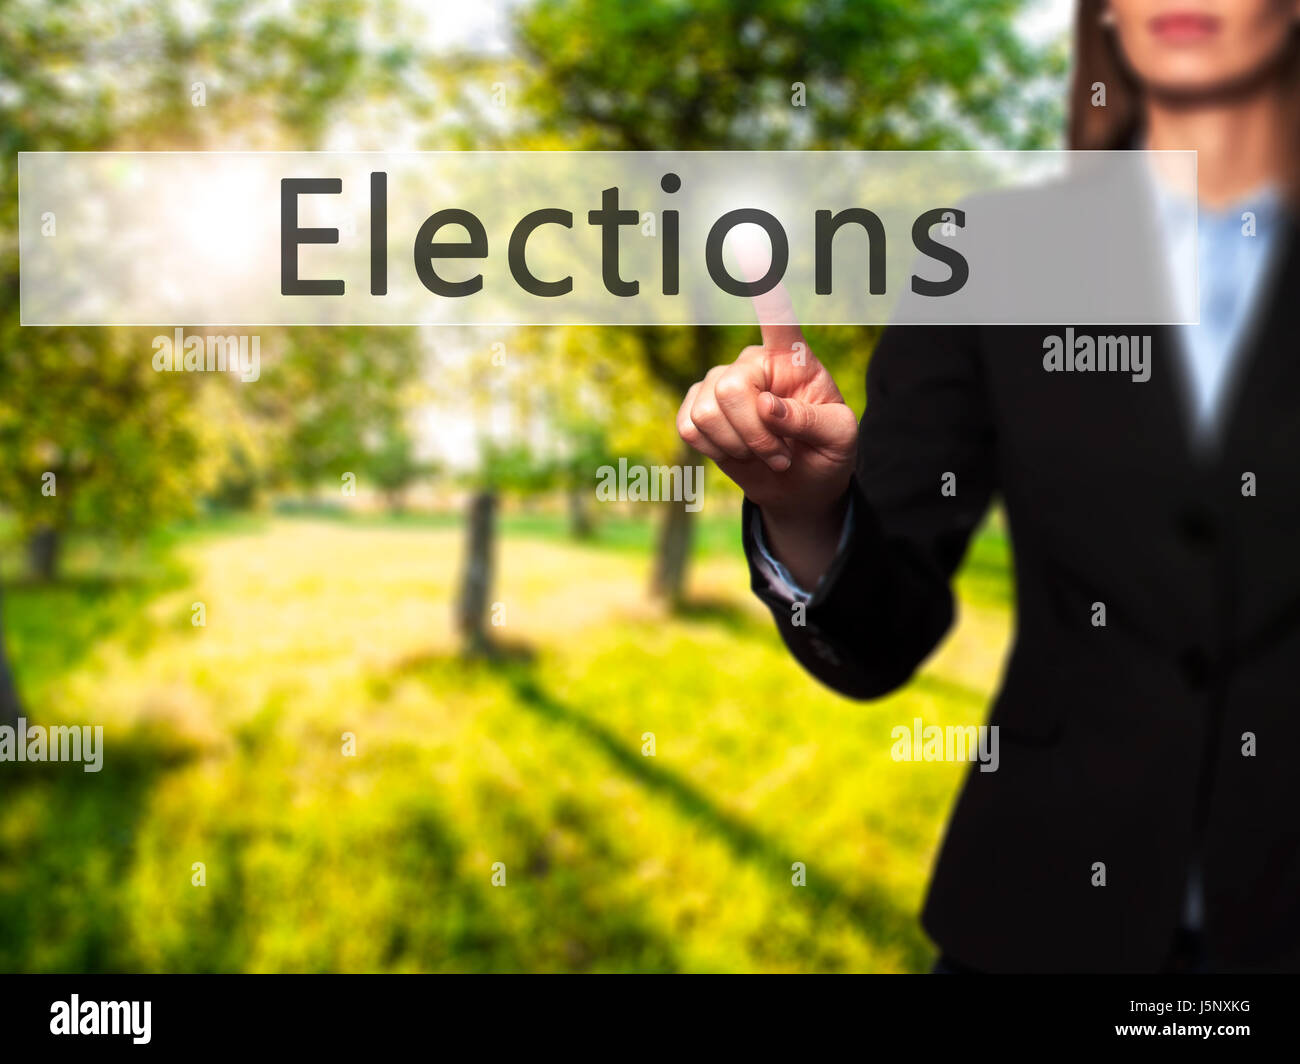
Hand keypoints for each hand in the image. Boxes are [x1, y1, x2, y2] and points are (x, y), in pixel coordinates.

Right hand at [676, 278, 857, 524]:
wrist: (798, 487)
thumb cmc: (826, 452)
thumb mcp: (839, 437)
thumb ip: (810, 419)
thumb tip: (767, 407)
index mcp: (792, 358)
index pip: (777, 318)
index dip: (762, 286)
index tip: (748, 246)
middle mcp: (752, 362)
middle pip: (731, 387)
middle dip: (754, 432)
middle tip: (780, 453)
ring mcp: (720, 383)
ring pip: (708, 411)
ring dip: (738, 445)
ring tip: (763, 453)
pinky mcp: (697, 409)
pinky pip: (689, 427)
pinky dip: (715, 450)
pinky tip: (736, 452)